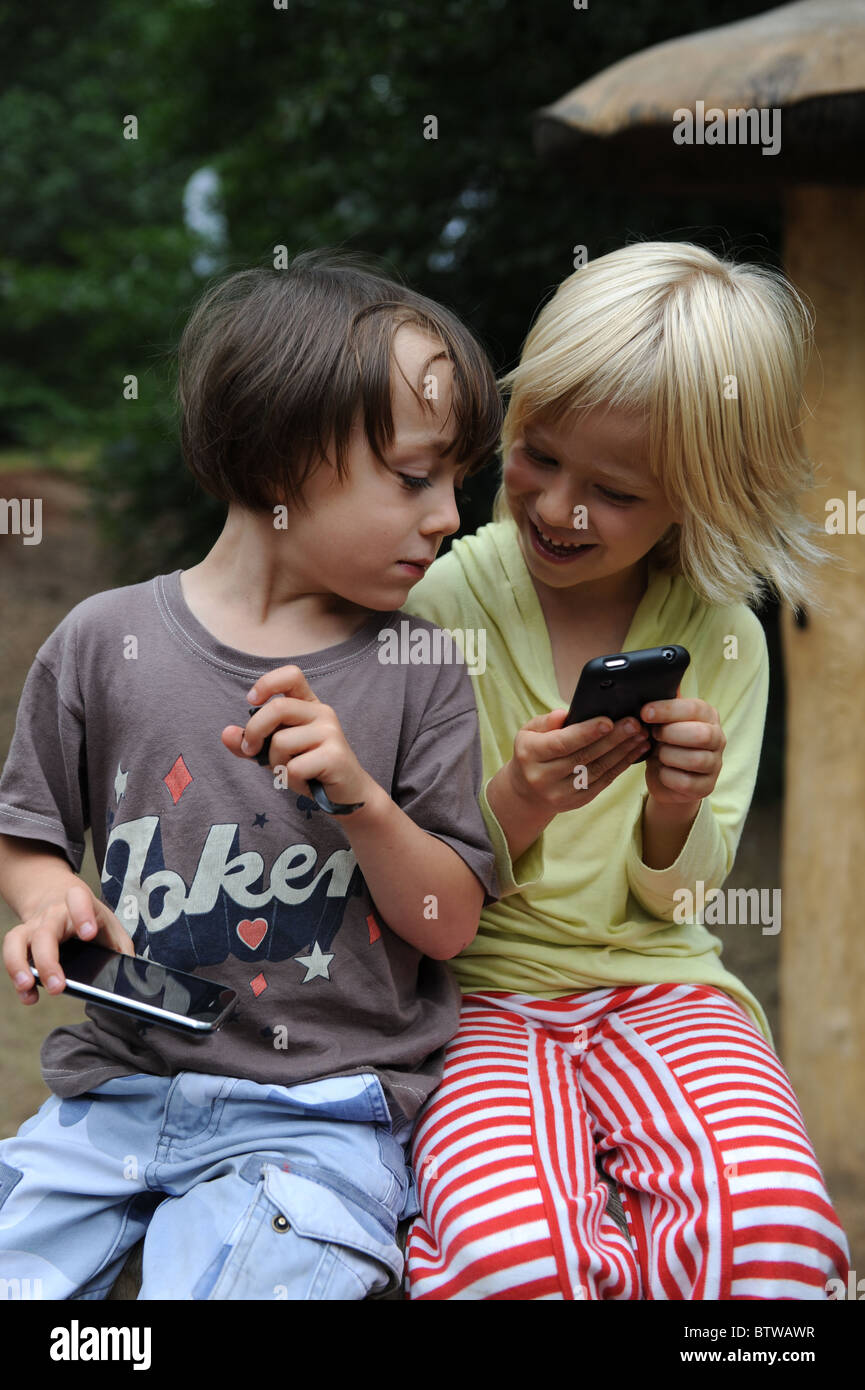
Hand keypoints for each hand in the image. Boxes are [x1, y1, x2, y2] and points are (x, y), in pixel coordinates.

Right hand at [3, 881, 132, 1005]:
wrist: (55, 895)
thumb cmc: (89, 917)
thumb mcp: (109, 924)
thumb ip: (121, 948)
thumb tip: (132, 977)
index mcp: (79, 903)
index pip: (78, 899)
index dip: (82, 914)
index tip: (89, 934)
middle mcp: (52, 914)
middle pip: (45, 932)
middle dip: (49, 960)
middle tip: (58, 986)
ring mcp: (33, 926)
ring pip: (17, 940)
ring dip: (18, 965)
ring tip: (28, 986)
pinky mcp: (21, 940)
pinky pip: (12, 956)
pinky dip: (17, 977)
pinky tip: (29, 995)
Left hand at [222, 664, 375, 807]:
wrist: (344, 794)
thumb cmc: (309, 768)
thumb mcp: (275, 752)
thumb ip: (250, 742)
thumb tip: (226, 733)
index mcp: (309, 705)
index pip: (291, 675)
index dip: (267, 683)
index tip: (251, 701)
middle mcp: (322, 713)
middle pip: (278, 708)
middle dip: (255, 731)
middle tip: (251, 750)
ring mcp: (331, 733)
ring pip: (281, 742)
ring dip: (276, 763)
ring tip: (291, 771)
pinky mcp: (335, 756)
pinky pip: (294, 767)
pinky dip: (290, 780)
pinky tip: (304, 782)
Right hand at [506, 709, 650, 815]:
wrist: (527, 792)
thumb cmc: (532, 752)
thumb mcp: (529, 732)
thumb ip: (546, 722)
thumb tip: (565, 714)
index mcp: (530, 754)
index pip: (561, 744)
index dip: (586, 733)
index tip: (608, 721)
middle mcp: (543, 777)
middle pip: (583, 757)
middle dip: (612, 739)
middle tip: (634, 724)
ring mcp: (561, 793)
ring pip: (597, 770)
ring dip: (623, 752)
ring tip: (641, 736)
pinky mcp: (577, 801)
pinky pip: (604, 782)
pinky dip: (621, 765)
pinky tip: (636, 751)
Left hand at [639, 696, 725, 806]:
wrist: (665, 776)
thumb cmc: (664, 742)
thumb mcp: (662, 720)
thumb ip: (663, 703)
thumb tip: (656, 680)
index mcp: (708, 716)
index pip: (695, 708)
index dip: (668, 710)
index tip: (645, 712)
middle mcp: (717, 738)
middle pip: (701, 734)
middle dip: (670, 734)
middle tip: (654, 735)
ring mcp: (715, 764)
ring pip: (695, 759)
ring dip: (668, 756)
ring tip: (658, 754)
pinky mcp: (707, 786)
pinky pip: (686, 783)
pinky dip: (667, 777)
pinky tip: (662, 771)